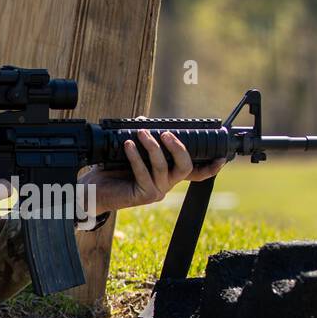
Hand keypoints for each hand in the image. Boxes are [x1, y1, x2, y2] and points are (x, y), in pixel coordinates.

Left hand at [79, 128, 225, 215]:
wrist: (95, 190)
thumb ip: (143, 139)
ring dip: (152, 147)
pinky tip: (128, 145)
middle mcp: (167, 184)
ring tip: (141, 133)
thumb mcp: (132, 152)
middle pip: (185, 166)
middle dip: (179, 147)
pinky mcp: (144, 196)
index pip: (196, 173)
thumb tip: (146, 121)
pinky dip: (135, 157)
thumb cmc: (114, 170)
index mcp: (169, 174)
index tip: (221, 157)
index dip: (211, 167)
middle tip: (167, 133)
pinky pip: (143, 173)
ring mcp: (157, 191)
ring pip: (162, 167)